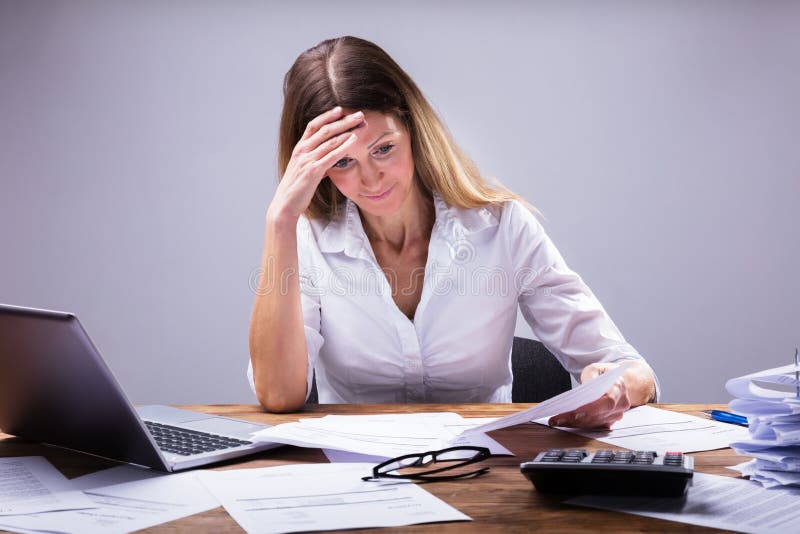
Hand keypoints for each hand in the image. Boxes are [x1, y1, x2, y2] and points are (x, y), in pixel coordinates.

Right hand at [267, 107, 363, 222]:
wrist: (285, 204)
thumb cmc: (296, 190)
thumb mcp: (304, 171)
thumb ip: (315, 163)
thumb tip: (327, 162)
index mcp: (299, 149)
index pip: (313, 126)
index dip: (326, 116)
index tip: (340, 109)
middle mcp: (302, 151)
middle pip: (325, 129)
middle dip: (343, 120)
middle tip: (358, 114)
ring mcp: (307, 160)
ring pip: (330, 140)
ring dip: (347, 130)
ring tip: (360, 124)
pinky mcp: (313, 171)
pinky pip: (331, 155)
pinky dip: (344, 146)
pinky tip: (354, 140)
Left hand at [547, 362, 631, 429]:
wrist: (621, 381)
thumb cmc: (605, 374)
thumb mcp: (596, 368)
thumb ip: (590, 376)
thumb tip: (583, 389)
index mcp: (619, 388)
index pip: (607, 401)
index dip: (591, 409)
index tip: (574, 412)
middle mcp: (620, 404)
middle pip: (599, 415)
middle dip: (577, 418)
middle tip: (558, 419)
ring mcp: (616, 414)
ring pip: (595, 422)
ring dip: (575, 424)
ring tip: (557, 421)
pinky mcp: (610, 421)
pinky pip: (594, 425)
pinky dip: (579, 425)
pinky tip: (565, 422)